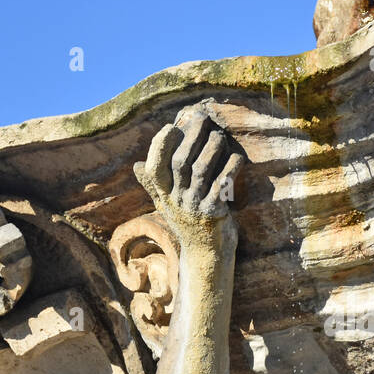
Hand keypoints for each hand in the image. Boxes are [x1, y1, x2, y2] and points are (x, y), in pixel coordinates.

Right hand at [133, 107, 244, 248]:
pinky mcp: (215, 213)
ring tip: (219, 135)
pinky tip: (236, 157)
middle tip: (202, 119)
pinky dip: (230, 169)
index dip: (161, 146)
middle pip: (181, 163)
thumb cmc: (188, 224)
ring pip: (201, 171)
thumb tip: (137, 165)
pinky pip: (222, 186)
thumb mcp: (166, 205)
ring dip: (211, 149)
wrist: (206, 254)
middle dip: (191, 137)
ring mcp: (196, 207)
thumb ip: (154, 185)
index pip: (155, 167)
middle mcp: (177, 200)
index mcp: (164, 195)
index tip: (171, 127)